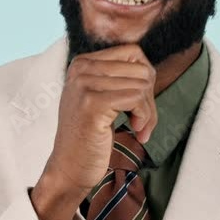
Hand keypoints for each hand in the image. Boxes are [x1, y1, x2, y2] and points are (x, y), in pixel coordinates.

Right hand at [31, 44, 156, 219]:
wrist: (69, 167)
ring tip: (138, 128)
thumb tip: (149, 68)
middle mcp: (81, 68)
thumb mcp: (98, 96)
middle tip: (142, 121)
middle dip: (150, 98)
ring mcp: (84, 84)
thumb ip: (116, 78)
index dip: (145, 78)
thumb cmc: (89, 135)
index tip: (139, 103)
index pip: (133, 52)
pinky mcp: (92, 103)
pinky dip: (145, 118)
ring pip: (142, 85)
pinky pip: (137, 99)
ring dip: (149, 112)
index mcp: (82, 62)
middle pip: (141, 69)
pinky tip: (137, 132)